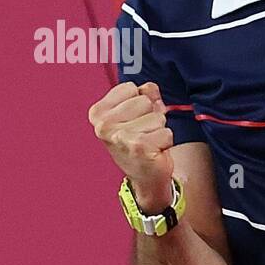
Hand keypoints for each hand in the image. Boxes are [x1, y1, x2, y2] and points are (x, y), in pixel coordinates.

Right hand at [88, 81, 174, 211]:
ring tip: (148, 141)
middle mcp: (104, 126)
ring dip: (158, 130)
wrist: (144, 176)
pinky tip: (154, 151)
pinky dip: (165, 142)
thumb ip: (143, 94)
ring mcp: (120, 137)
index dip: (139, 101)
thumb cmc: (138, 141)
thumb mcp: (137, 113)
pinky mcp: (139, 147)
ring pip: (157, 117)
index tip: (134, 119)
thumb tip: (149, 88)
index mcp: (98, 113)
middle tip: (143, 132)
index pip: (131, 88)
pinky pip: (166, 132)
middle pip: (145, 101)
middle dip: (151, 116)